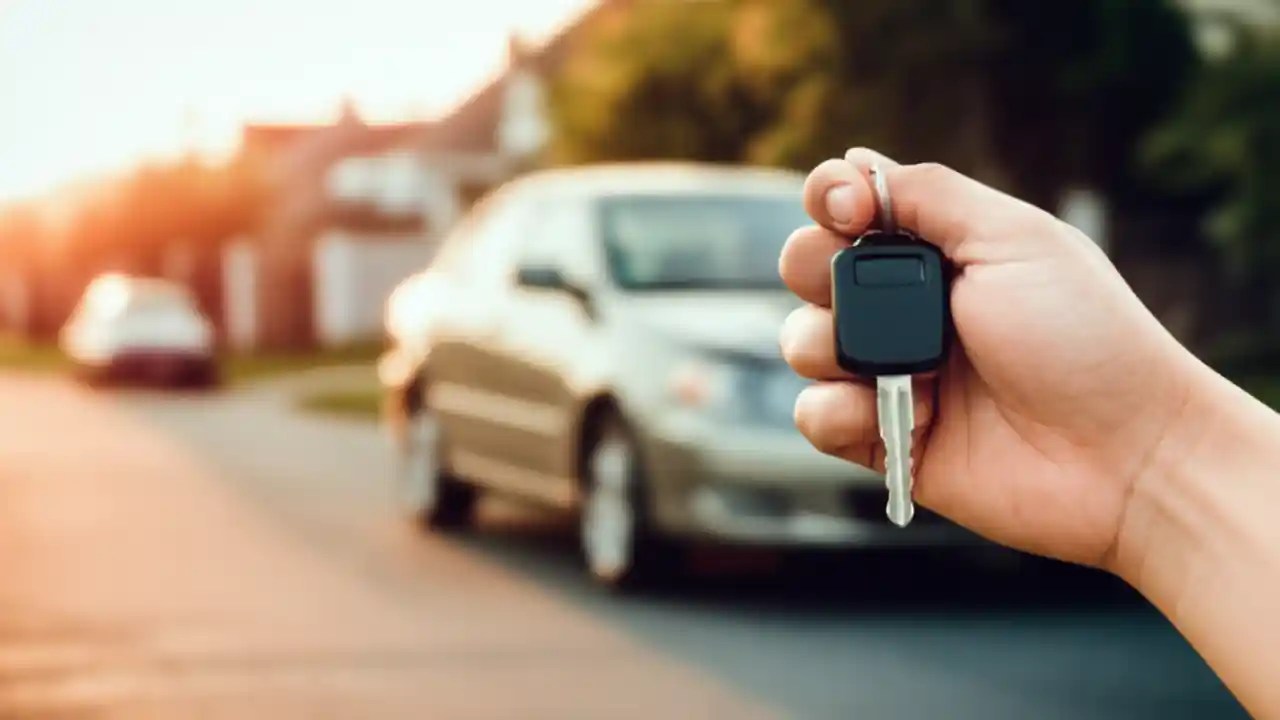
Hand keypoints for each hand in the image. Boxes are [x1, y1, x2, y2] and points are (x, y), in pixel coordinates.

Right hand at [779, 148, 1206, 567]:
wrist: (1123, 454)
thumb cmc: (1085, 339)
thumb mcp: (1013, 239)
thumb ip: (929, 194)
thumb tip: (854, 160)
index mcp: (937, 250)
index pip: (847, 205)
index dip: (830, 198)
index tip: (850, 211)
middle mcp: (905, 307)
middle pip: (806, 266)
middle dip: (815, 270)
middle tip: (868, 294)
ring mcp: (891, 374)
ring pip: (801, 341)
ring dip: (827, 346)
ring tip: (900, 369)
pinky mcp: (884, 439)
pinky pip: (814, 417)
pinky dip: (839, 414)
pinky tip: (901, 418)